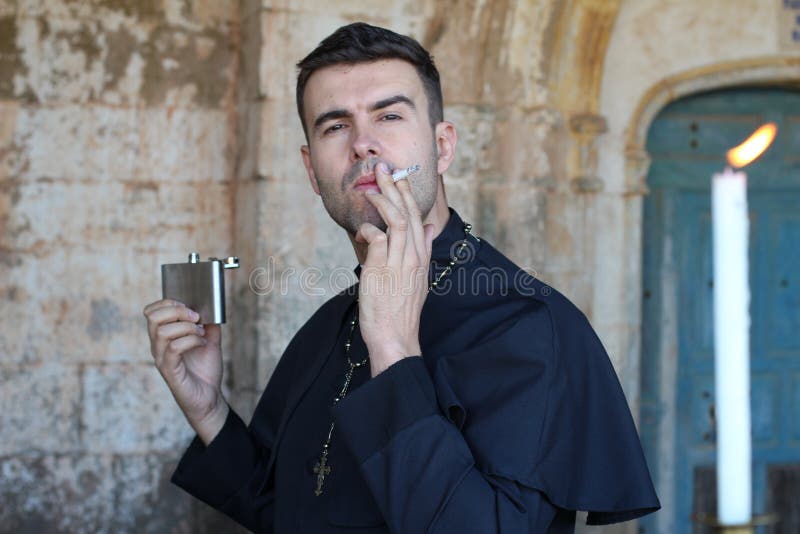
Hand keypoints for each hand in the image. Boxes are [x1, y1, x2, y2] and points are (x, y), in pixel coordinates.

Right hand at [143, 299, 228, 444]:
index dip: (168, 302)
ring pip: (163, 331)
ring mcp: (161, 358)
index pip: (151, 312)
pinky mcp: (169, 370)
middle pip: (153, 317)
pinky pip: (174, 348)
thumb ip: (208, 324)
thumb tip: (211, 308)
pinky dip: (191, 340)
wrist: (209, 397)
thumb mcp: (209, 341)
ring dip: (187, 327)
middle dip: (177, 310)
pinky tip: (202, 343)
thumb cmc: (205, 371)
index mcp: (163, 337)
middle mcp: (157, 346)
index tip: (188, 305)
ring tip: (201, 333)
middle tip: (196, 317)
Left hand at [354, 162, 434, 375]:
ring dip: (383, 200)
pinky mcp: (381, 269)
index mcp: (422, 256)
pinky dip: (368, 229)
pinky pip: (377, 238)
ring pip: (397, 220)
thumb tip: (431, 227)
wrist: (395, 337)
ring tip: (371, 188)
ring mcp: (399, 262)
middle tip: (382, 168)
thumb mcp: (418, 277)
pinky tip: (361, 230)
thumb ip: (423, 250)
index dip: (409, 194)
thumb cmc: (401, 309)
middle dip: (395, 187)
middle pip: (409, 212)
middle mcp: (414, 256)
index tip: (399, 176)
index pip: (419, 216)